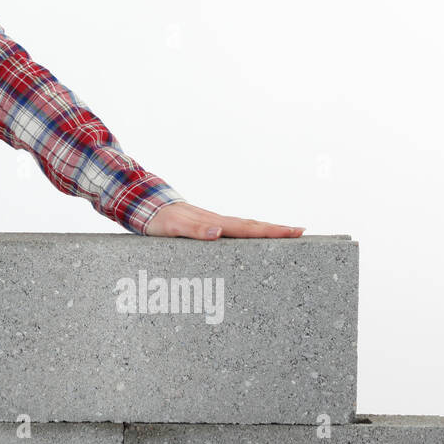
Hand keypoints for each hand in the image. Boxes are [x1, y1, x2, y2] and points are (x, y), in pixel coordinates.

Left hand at [143, 201, 303, 238]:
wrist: (141, 203)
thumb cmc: (156, 218)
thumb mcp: (172, 227)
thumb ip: (194, 229)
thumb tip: (218, 233)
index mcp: (214, 224)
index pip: (249, 228)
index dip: (273, 231)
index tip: (297, 231)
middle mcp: (216, 223)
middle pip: (252, 226)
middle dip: (277, 230)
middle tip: (302, 232)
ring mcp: (212, 224)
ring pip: (243, 227)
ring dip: (264, 232)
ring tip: (285, 235)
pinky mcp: (205, 227)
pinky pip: (231, 231)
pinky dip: (247, 234)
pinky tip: (251, 241)